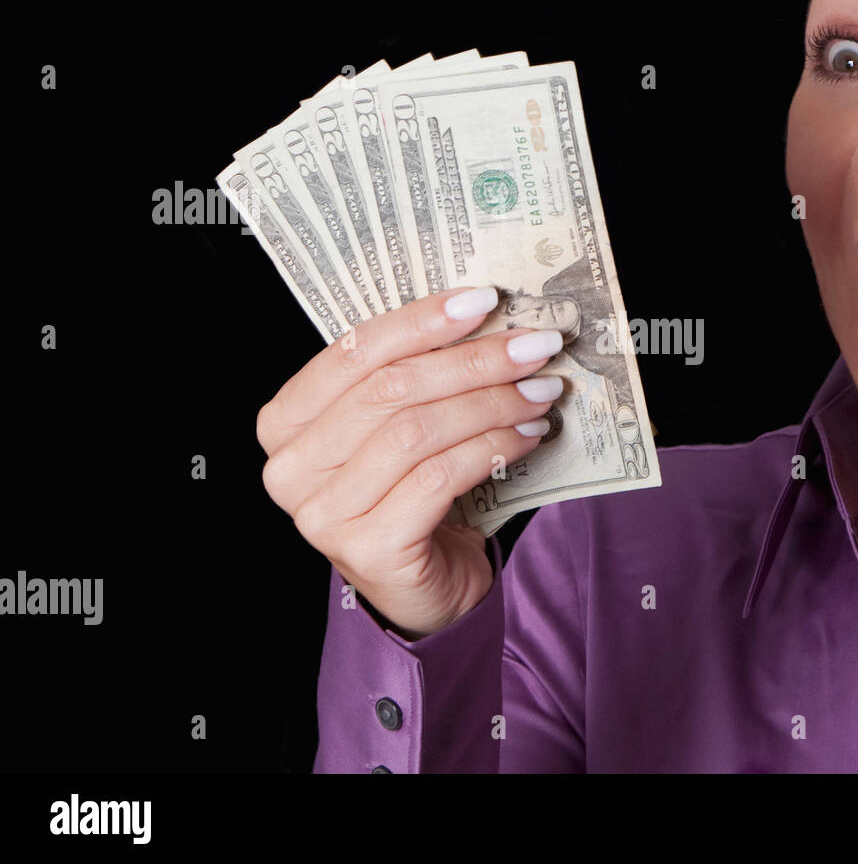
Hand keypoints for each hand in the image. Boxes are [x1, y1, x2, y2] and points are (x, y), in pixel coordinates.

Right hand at [257, 286, 563, 638]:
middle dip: (472, 361)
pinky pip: (438, 478)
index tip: (484, 300)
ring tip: (539, 392)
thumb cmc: (411, 497)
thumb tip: (483, 317)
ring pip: (417, 432)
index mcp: (287, 423)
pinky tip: (526, 435)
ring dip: (490, 404)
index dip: (421, 320)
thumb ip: (415, 378)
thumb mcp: (399, 428)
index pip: (353, 352)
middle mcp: (291, 469)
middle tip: (533, 348)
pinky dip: (491, 448)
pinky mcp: (368, 549)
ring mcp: (324, 514)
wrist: (424, 587)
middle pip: (391, 390)